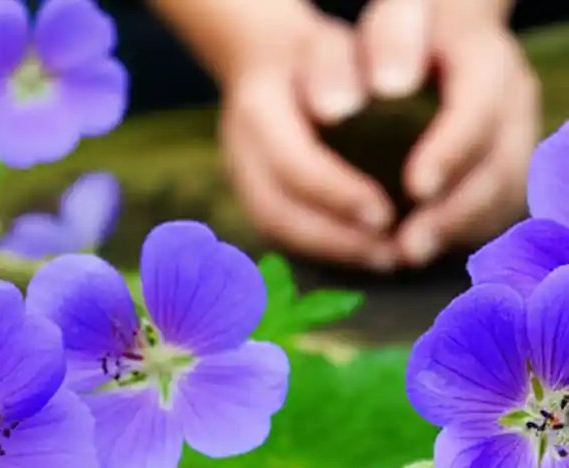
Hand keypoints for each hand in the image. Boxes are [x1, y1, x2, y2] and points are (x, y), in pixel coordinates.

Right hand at [219, 6, 398, 269]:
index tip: (387, 215)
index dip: (338, 195)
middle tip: (390, 254)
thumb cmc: (311, 52)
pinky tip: (360, 251)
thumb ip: (336, 72)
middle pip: (277, 212)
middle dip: (334, 240)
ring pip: (274, 229)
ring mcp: (239, 176)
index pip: (292, 166)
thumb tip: (345, 111)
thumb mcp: (328, 46)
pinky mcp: (249, 192)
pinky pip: (280, 230)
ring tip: (382, 258)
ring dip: (329, 251)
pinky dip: (320, 247)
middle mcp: (238, 151)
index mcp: (256, 111)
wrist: (262, 59)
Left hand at [355, 0, 538, 265]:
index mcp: (485, 56)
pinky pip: (498, 204)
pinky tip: (427, 248)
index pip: (480, 107)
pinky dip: (464, 231)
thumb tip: (384, 88)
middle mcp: (511, 96)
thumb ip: (394, 39)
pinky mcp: (505, 157)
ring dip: (459, 230)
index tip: (417, 187)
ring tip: (408, 255)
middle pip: (501, 162)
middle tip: (407, 247)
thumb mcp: (395, 18)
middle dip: (456, 210)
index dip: (452, 150)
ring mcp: (514, 130)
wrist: (437, 34)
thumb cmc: (399, 30)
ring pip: (505, 191)